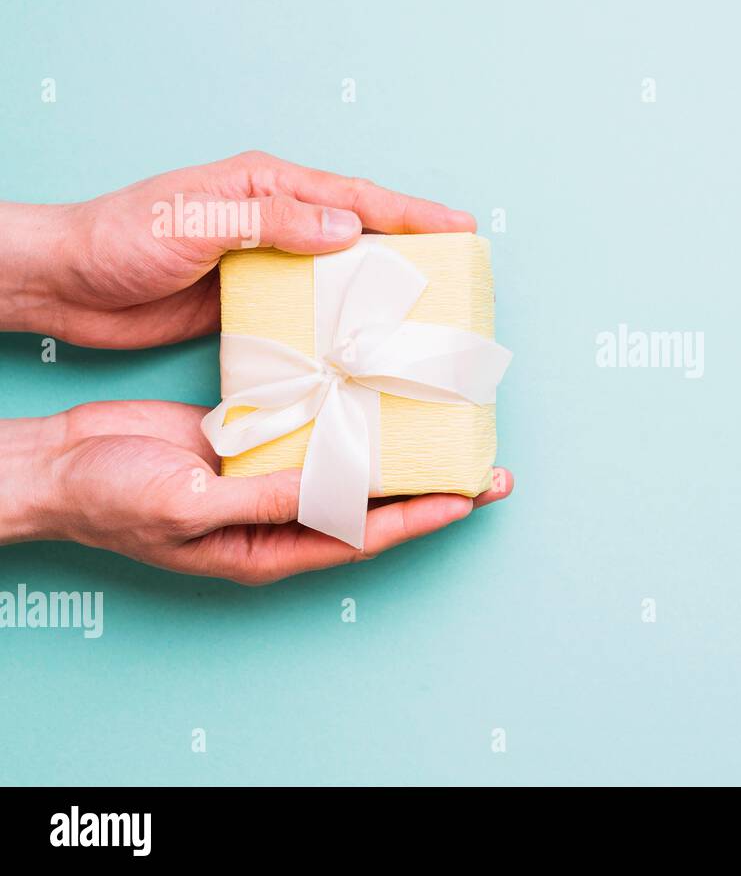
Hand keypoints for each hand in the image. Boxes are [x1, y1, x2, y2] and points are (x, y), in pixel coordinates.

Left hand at [0, 150, 475, 347]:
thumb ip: (271, 219)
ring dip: (382, 295)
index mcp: (268, 185)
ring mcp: (267, 262)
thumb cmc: (121, 238)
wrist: (65, 284)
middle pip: (360, 234)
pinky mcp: (252, 302)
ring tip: (428, 320)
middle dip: (413, 252)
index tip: (461, 228)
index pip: (355, 196)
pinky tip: (365, 350)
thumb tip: (347, 228)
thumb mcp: (197, 219)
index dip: (412, 212)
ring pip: (341, 277)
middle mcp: (276, 219)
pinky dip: (342, 327)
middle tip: (462, 278)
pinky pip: (311, 312)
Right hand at [0, 401, 512, 584]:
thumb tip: (333, 490)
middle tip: (487, 461)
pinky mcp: (252, 440)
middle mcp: (280, 515)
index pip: (366, 534)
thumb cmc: (110, 498)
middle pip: (372, 502)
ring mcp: (268, 477)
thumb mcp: (188, 504)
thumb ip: (263, 498)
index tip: (473, 497)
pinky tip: (377, 391)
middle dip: (430, 485)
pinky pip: (313, 429)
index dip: (422, 517)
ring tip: (446, 422)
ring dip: (396, 445)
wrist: (57, 462)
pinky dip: (348, 414)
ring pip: (349, 464)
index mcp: (269, 547)